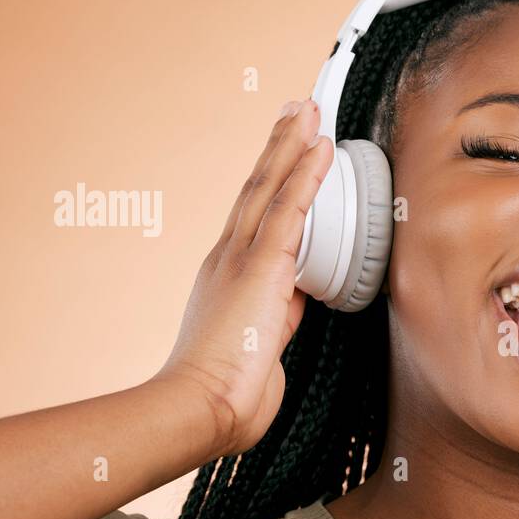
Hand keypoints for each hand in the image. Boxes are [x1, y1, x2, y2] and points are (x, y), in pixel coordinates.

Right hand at [153, 99, 332, 458]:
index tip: (284, 157)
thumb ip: (276, 323)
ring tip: (308, 109)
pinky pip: (289, 208)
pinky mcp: (260, 266)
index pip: (254, 222)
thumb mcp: (257, 350)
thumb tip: (293, 307)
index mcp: (226, 280)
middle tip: (295, 112)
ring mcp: (241, 259)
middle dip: (278, 149)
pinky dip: (305, 173)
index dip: (271, 186)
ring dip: (291, 145)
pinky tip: (319, 145)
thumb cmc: (223, 396)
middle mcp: (228, 260)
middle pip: (257, 191)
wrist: (198, 408)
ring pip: (270, 188)